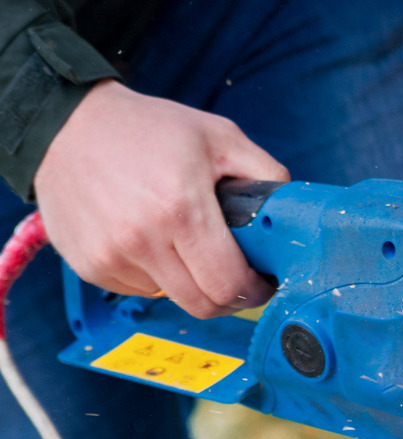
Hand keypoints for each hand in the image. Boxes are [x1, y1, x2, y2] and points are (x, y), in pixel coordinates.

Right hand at [33, 81, 289, 318]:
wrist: (66, 124)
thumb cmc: (146, 128)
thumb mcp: (219, 136)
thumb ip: (264, 173)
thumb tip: (292, 212)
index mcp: (181, 209)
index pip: (229, 284)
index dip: (254, 291)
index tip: (262, 282)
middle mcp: (142, 239)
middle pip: (203, 304)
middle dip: (228, 297)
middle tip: (235, 275)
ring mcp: (110, 256)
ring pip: (171, 298)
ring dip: (188, 282)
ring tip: (186, 244)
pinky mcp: (88, 265)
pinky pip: (138, 290)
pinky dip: (154, 276)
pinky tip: (151, 241)